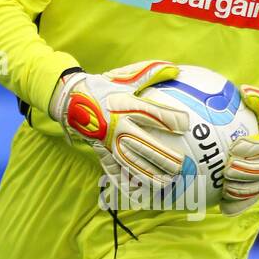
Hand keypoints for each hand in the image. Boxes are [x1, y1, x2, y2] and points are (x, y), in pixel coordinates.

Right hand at [49, 60, 189, 186]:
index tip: (186, 124)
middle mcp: (119, 125)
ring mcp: (110, 141)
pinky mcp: (103, 150)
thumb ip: (152, 72)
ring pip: (133, 161)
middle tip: (182, 164)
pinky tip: (142, 190)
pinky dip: (130, 180)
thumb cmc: (104, 86)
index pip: (152, 113)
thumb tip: (176, 69)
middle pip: (145, 144)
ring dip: (151, 173)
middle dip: (164, 155)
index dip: (169, 119)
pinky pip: (118, 168)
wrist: (72, 99)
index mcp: (126, 105)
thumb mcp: (126, 77)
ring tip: (168, 182)